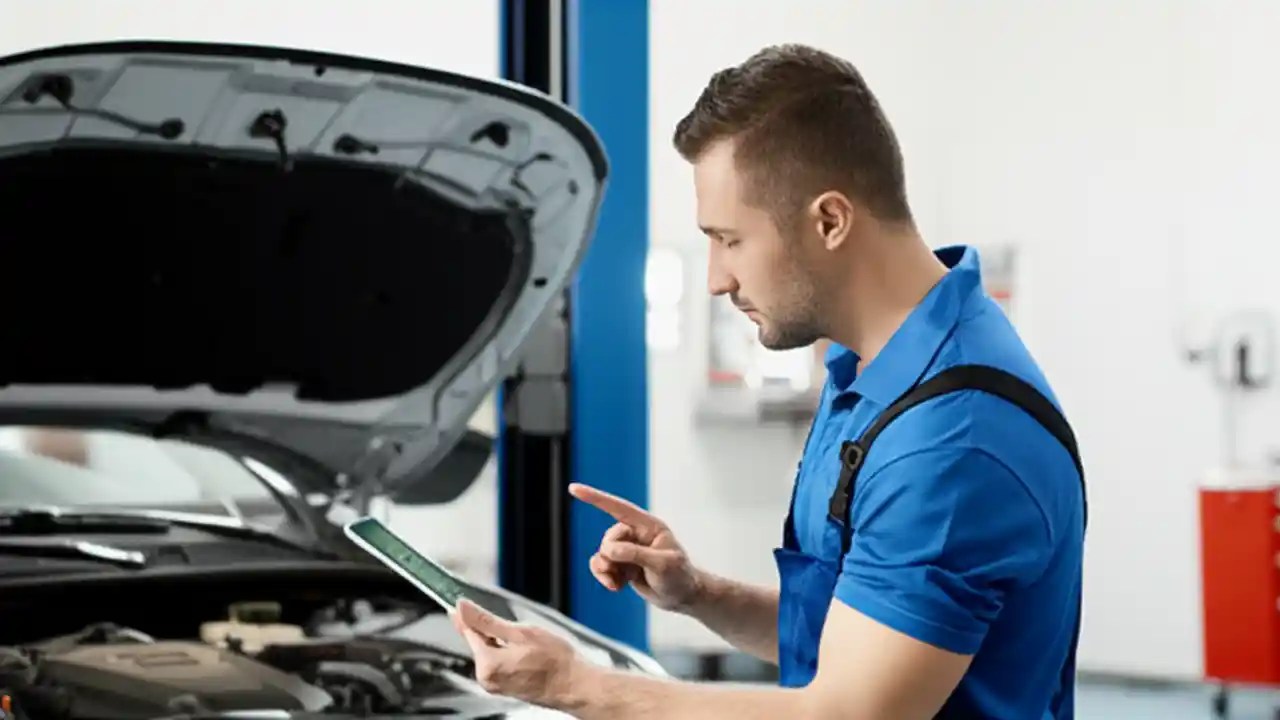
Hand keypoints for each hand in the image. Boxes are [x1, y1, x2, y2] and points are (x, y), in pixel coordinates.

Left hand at [451, 599, 589, 708]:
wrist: (576, 686)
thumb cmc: (555, 661)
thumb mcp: (521, 632)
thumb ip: (487, 621)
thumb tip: (462, 608)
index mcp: (487, 664)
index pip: (468, 632)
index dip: (466, 614)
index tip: (459, 601)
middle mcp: (487, 679)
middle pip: (479, 643)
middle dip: (492, 629)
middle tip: (514, 624)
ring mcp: (497, 685)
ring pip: (491, 652)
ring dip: (502, 641)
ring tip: (527, 641)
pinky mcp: (507, 688)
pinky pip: (500, 663)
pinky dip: (509, 653)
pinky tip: (527, 652)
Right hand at [569, 483, 702, 612]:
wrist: (681, 597)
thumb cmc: (679, 577)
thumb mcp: (662, 565)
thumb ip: (635, 554)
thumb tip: (608, 550)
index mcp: (649, 526)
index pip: (618, 507)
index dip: (596, 498)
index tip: (573, 489)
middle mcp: (636, 534)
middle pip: (608, 538)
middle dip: (611, 556)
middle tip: (626, 572)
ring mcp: (628, 549)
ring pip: (602, 553)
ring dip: (606, 570)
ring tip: (617, 583)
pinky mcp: (622, 563)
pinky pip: (601, 566)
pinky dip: (604, 577)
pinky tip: (617, 586)